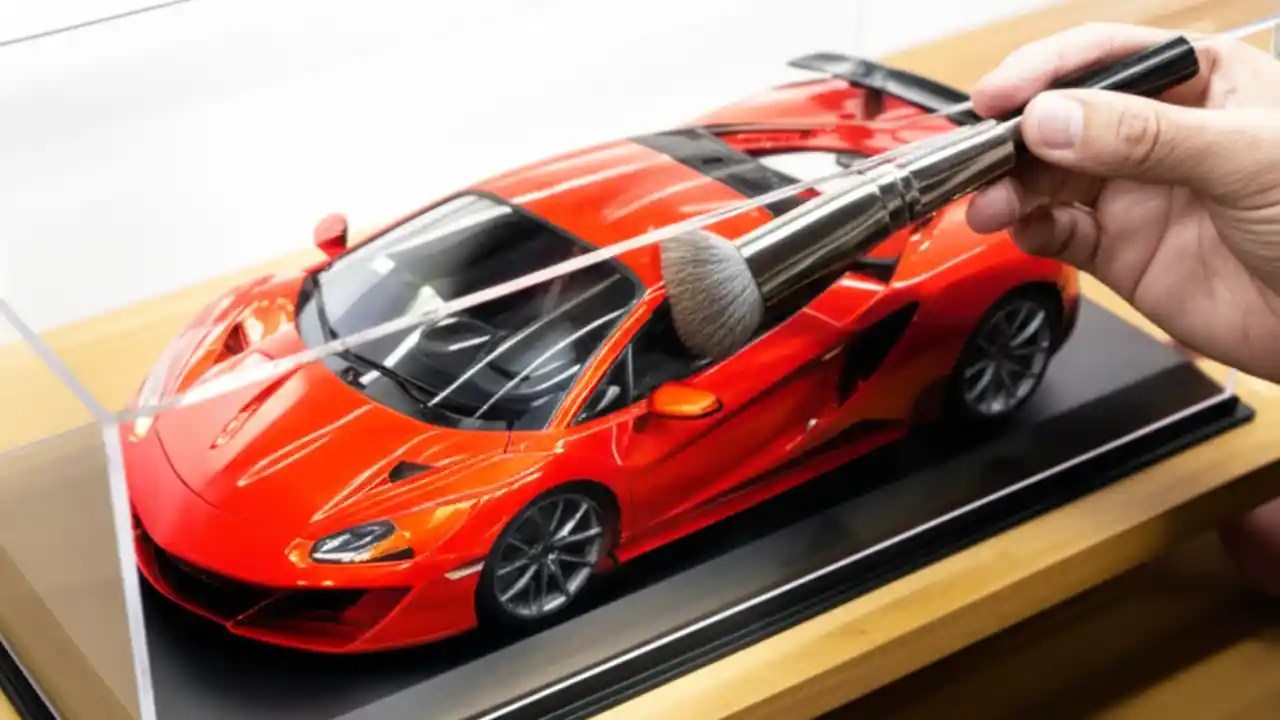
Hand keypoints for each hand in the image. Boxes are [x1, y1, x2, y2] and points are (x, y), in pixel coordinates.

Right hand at [965, 23, 1279, 380]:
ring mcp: (1136, 192)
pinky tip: (1026, 232)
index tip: (999, 97)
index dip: (1046, 72)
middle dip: (1016, 138)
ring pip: (1051, 178)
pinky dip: (1032, 232)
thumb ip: (1143, 137)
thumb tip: (1054, 118)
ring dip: (1012, 189)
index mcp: (1199, 84)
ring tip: (990, 206)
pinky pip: (1059, 233)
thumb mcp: (1244, 157)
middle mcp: (1158, 134)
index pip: (1105, 57)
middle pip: (1064, 119)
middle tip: (979, 160)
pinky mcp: (1121, 249)